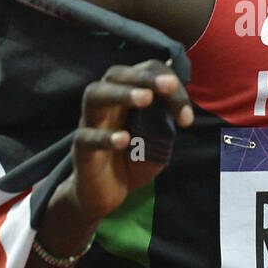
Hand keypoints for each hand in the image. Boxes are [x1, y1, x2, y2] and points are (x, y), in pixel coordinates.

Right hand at [45, 59, 194, 236]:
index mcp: (127, 95)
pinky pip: (85, 137)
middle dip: (144, 76)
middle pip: (116, 74)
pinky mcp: (80, 150)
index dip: (169, 86)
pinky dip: (104, 137)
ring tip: (145, 99)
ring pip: (95, 95)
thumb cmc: (134, 159)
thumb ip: (166, 123)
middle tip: (169, 85)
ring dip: (121, 93)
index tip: (186, 116)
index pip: (145, 73)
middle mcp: (106, 103)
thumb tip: (178, 111)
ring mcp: (90, 123)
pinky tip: (123, 139)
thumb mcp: (158, 140)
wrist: (107, 194)